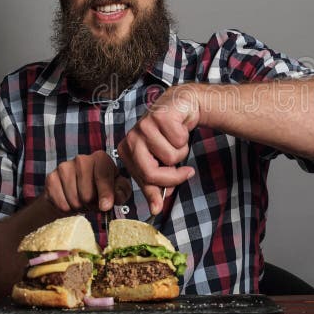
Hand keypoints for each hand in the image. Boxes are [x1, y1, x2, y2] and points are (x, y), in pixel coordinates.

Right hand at [44, 150, 131, 212]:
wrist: (75, 193)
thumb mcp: (116, 190)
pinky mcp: (51, 178)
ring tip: (82, 202)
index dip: (105, 193)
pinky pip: (61, 203)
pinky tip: (70, 202)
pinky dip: (67, 208)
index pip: (102, 175)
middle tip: (93, 202)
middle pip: (87, 192)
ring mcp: (64, 167)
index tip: (105, 206)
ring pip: (74, 199)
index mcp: (101, 158)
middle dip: (91, 203)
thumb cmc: (100, 190)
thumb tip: (116, 196)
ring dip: (79, 206)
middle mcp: (82, 159)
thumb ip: (122, 191)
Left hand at [117, 85, 200, 213]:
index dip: (156, 193)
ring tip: (177, 139)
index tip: (160, 207)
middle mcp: (131, 139)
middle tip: (187, 172)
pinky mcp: (159, 117)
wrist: (182, 106)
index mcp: (127, 151)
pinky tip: (180, 127)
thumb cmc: (170, 135)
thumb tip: (157, 208)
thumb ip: (158, 182)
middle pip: (152, 173)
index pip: (143, 180)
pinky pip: (179, 141)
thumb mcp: (163, 162)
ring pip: (170, 157)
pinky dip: (185, 137)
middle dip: (173, 177)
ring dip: (182, 151)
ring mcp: (144, 126)